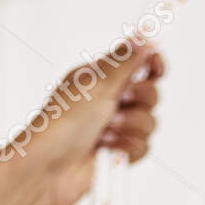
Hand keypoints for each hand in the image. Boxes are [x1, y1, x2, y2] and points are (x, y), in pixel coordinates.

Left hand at [10, 41, 164, 204]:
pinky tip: (106, 148)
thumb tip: (143, 36)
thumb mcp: (96, 83)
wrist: (49, 168)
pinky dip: (127, 148)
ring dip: (130, 126)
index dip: (151, 64)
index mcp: (102, 78)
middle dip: (140, 99)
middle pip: (150, 93)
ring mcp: (116, 128)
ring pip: (150, 122)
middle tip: (120, 102)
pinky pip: (144, 147)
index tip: (155, 66)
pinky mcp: (119, 153)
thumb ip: (125, 61)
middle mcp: (110, 101)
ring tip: (106, 131)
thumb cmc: (62, 123)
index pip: (138, 65)